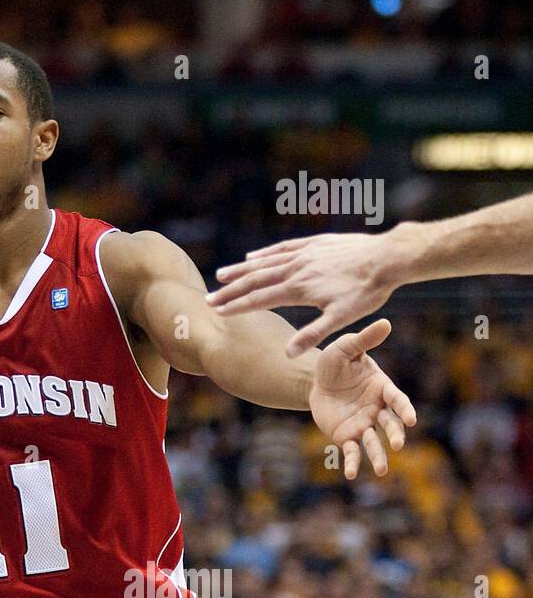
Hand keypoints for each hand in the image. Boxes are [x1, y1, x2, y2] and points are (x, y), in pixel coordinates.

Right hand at [208, 233, 397, 357]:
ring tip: (221, 275)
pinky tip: (252, 257)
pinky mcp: (314, 244)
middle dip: (230, 290)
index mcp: (299, 289)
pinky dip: (264, 254)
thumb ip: (313, 334)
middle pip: (255, 280)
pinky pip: (282, 248)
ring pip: (265, 262)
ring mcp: (304, 254)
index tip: (218, 312)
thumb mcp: (342, 318)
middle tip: (209, 298)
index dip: (237, 306)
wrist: (388, 258)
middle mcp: (296, 269)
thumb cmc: (367, 291)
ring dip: (241, 270)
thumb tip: (288, 353)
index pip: (260, 299)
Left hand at [307, 319, 416, 478]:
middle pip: (389, 424)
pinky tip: (350, 475)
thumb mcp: (346, 348)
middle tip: (397, 443)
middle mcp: (377, 409)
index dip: (404, 409)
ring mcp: (363, 424)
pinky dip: (353, 462)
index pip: (397, 399)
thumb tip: (386, 322)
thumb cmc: (336, 362)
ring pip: (374, 441)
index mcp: (382, 388)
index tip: (410, 419)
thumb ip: (365, 339)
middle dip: (394, 434)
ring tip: (381, 470)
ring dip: (378, 455)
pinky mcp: (346, 435)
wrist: (316, 380)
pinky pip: (351, 451)